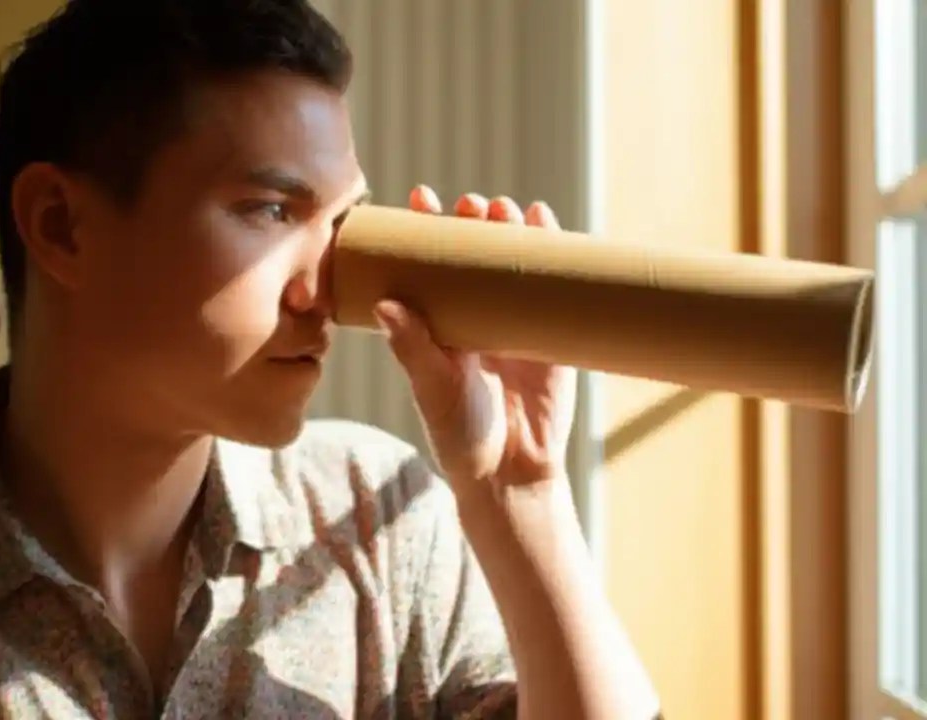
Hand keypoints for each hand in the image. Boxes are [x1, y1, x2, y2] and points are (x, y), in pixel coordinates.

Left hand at [374, 186, 576, 500]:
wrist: (511, 474)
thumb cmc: (460, 436)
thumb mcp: (432, 390)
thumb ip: (412, 349)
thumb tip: (385, 303)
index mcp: (439, 323)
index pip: (429, 265)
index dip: (425, 230)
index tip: (418, 200)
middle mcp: (475, 315)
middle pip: (473, 254)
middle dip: (470, 222)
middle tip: (468, 205)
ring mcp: (516, 320)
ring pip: (513, 260)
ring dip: (509, 227)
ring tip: (503, 208)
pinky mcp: (553, 333)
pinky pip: (555, 283)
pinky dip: (553, 249)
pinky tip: (544, 221)